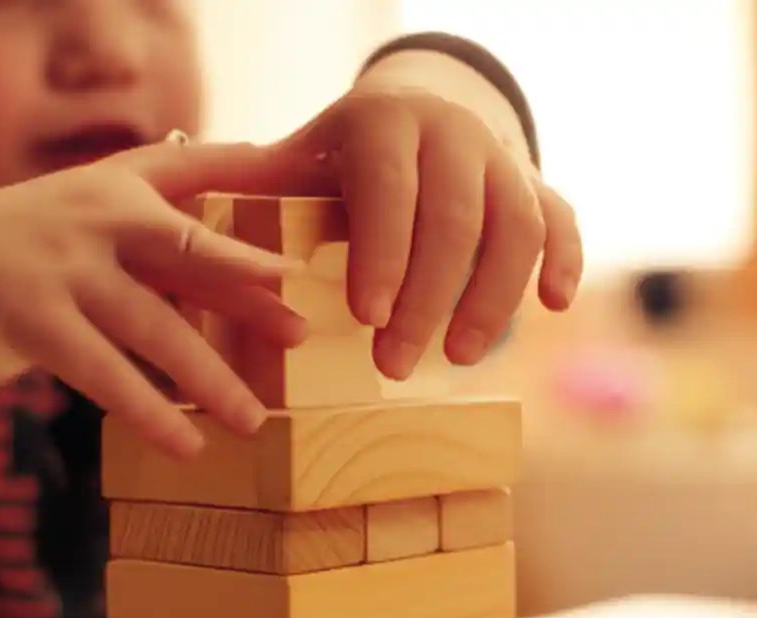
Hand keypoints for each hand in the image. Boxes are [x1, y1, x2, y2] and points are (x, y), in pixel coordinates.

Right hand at [0, 142, 305, 457]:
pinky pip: (103, 375)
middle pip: (184, 263)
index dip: (246, 245)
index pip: (195, 221)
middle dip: (245, 302)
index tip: (296, 270)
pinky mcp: (34, 321)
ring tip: (250, 420)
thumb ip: (187, 172)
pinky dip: (148, 413)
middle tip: (299, 337)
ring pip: (151, 331)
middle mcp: (98, 226)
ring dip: (206, 379)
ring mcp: (64, 273)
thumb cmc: (48, 223)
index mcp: (124, 194)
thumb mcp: (112, 182)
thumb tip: (266, 152)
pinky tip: (184, 444)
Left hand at [277, 89, 583, 379]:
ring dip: (493, 298)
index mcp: (386, 123)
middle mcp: (453, 133)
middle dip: (429, 298)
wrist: (420, 112)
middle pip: (455, 220)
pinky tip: (553, 305)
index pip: (389, 189)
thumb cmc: (347, 155)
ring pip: (516, 227)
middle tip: (397, 365)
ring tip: (458, 358)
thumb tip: (190, 221)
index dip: (384, 253)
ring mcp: (501, 158)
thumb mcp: (302, 156)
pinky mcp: (535, 184)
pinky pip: (562, 220)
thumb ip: (259, 185)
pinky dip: (566, 261)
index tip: (367, 317)